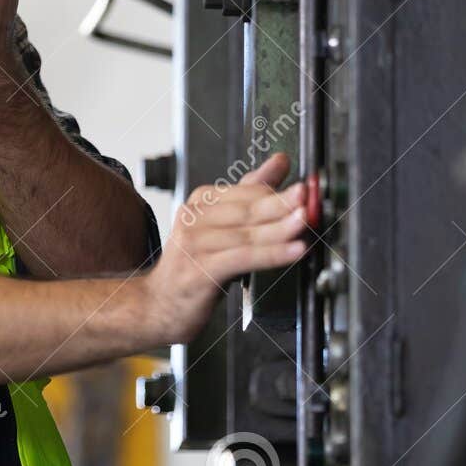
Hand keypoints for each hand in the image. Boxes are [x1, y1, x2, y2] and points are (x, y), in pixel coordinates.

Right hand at [139, 152, 309, 344]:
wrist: (159, 305)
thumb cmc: (195, 264)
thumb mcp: (222, 224)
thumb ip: (251, 192)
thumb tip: (280, 161)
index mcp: (201, 202)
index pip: (245, 191)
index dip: (277, 190)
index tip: (305, 188)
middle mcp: (194, 218)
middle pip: (247, 209)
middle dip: (281, 204)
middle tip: (306, 198)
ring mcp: (193, 244)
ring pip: (247, 234)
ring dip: (281, 229)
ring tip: (305, 223)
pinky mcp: (199, 271)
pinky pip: (243, 258)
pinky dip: (272, 254)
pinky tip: (293, 251)